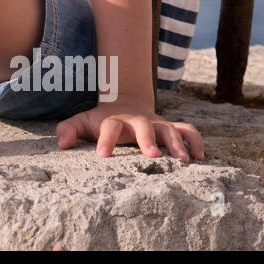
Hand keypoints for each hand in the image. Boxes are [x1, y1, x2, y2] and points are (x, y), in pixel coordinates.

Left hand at [56, 98, 204, 160]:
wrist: (124, 103)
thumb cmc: (100, 120)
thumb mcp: (82, 122)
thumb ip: (68, 130)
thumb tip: (62, 144)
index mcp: (114, 120)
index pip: (109, 126)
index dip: (105, 139)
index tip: (102, 155)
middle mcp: (137, 121)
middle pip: (144, 126)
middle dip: (148, 139)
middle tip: (153, 156)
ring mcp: (156, 123)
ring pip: (170, 128)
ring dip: (177, 142)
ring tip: (184, 160)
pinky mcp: (171, 128)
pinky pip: (189, 130)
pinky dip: (196, 141)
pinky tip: (201, 157)